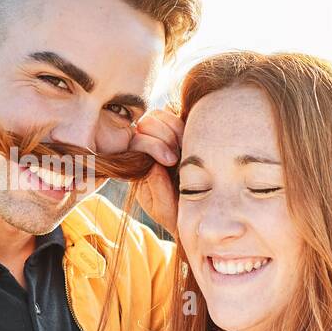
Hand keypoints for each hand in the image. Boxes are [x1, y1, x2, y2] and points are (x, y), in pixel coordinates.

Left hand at [129, 107, 182, 237]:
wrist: (195, 217)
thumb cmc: (175, 215)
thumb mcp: (163, 208)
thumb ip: (156, 188)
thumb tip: (154, 164)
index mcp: (137, 165)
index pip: (136, 140)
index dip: (152, 145)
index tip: (170, 161)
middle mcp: (148, 148)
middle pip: (147, 122)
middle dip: (163, 134)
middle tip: (177, 155)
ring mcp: (165, 138)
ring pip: (161, 114)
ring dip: (174, 127)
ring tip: (185, 147)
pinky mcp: (183, 132)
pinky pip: (179, 114)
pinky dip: (185, 120)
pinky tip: (193, 136)